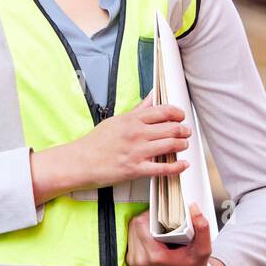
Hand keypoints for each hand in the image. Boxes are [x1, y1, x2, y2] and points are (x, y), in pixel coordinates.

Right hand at [70, 89, 191, 191]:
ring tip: (183, 145)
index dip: (177, 113)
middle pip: (172, 127)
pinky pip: (163, 168)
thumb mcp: (116, 120)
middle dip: (184, 130)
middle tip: (186, 132)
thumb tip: (152, 96)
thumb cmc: (95, 143)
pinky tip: (182, 165)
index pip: (163, 111)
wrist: (79, 162)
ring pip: (171, 145)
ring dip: (182, 145)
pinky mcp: (136, 169)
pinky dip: (177, 167)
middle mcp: (136, 134)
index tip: (181, 116)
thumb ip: (138, 110)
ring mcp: (137, 152)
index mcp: (131, 120)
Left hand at [126, 201, 212, 265]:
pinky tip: (153, 234)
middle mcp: (141, 260)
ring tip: (159, 226)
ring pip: (131, 231)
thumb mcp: (203, 249)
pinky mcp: (132, 261)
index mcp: (155, 256)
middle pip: (134, 226)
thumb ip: (201, 228)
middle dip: (148, 219)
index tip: (161, 213)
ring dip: (143, 225)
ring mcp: (135, 261)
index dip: (150, 214)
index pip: (140, 224)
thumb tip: (194, 209)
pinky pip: (131, 239)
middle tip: (162, 218)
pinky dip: (140, 234)